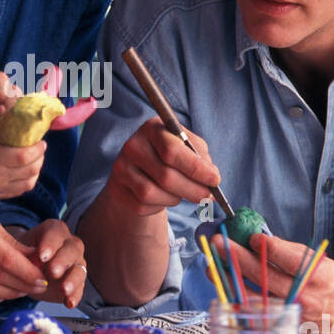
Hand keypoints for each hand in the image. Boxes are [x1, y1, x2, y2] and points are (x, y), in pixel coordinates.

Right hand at [0, 106, 44, 206]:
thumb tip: (4, 106)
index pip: (25, 156)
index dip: (38, 149)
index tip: (41, 141)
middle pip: (31, 169)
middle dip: (40, 158)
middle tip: (39, 147)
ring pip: (28, 183)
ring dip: (36, 171)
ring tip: (34, 159)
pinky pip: (18, 192)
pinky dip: (27, 182)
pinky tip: (25, 172)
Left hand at [8, 220, 87, 307]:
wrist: (27, 268)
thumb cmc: (24, 254)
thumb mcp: (19, 249)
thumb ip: (23, 253)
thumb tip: (24, 262)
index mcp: (55, 231)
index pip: (55, 234)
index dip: (49, 245)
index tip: (42, 256)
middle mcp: (70, 245)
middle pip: (71, 250)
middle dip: (62, 262)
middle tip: (53, 272)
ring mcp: (76, 263)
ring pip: (79, 269)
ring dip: (72, 280)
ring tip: (64, 289)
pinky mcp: (77, 282)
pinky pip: (79, 288)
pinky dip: (75, 296)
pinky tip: (69, 302)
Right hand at [106, 118, 220, 216]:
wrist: (141, 172)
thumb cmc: (170, 157)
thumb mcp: (187, 148)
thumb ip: (201, 157)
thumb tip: (212, 177)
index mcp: (152, 128)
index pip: (172, 150)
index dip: (195, 167)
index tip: (215, 179)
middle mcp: (133, 145)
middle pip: (165, 175)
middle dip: (192, 189)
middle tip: (208, 196)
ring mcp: (122, 168)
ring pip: (153, 193)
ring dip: (176, 197)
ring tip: (183, 193)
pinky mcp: (118, 189)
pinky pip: (143, 205)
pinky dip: (161, 204)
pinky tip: (165, 197)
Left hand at [211, 231, 333, 328]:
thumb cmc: (332, 282)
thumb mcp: (321, 261)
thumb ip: (291, 253)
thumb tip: (259, 241)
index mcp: (320, 277)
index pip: (290, 260)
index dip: (269, 248)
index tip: (252, 237)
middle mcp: (306, 298)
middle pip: (266, 278)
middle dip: (238, 258)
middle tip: (219, 243)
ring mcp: (293, 316)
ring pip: (256, 298)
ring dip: (231, 281)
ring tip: (213, 266)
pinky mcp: (285, 327)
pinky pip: (258, 313)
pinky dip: (239, 299)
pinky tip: (225, 287)